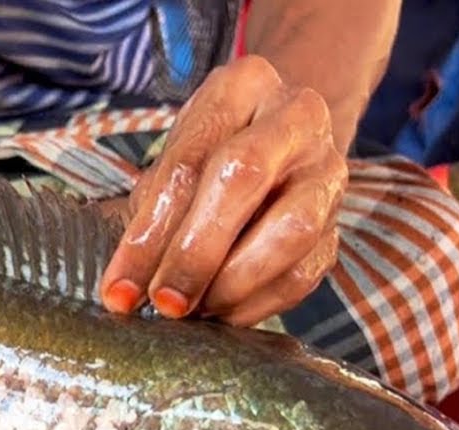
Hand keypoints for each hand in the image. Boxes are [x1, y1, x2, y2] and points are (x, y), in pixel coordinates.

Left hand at [99, 55, 347, 327]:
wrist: (279, 146)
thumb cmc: (211, 155)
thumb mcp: (172, 165)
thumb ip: (149, 216)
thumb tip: (124, 291)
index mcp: (243, 86)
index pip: (188, 160)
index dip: (149, 233)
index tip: (119, 290)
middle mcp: (296, 116)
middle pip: (244, 177)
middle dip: (196, 253)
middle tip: (164, 302)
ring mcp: (327, 169)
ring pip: (291, 229)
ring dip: (234, 281)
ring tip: (196, 310)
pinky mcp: (340, 222)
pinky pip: (306, 271)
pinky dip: (259, 302)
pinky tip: (223, 314)